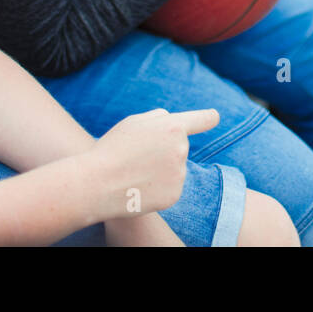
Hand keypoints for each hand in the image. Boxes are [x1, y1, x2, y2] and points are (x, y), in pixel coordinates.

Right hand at [91, 108, 218, 219]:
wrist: (97, 184)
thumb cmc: (112, 149)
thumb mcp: (133, 123)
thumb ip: (158, 118)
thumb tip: (174, 122)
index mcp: (173, 127)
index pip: (201, 119)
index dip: (208, 117)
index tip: (215, 117)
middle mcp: (182, 149)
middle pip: (179, 147)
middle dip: (164, 150)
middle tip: (137, 156)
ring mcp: (180, 173)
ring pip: (173, 168)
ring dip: (160, 170)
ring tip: (135, 172)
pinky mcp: (175, 194)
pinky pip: (170, 187)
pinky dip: (157, 188)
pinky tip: (139, 186)